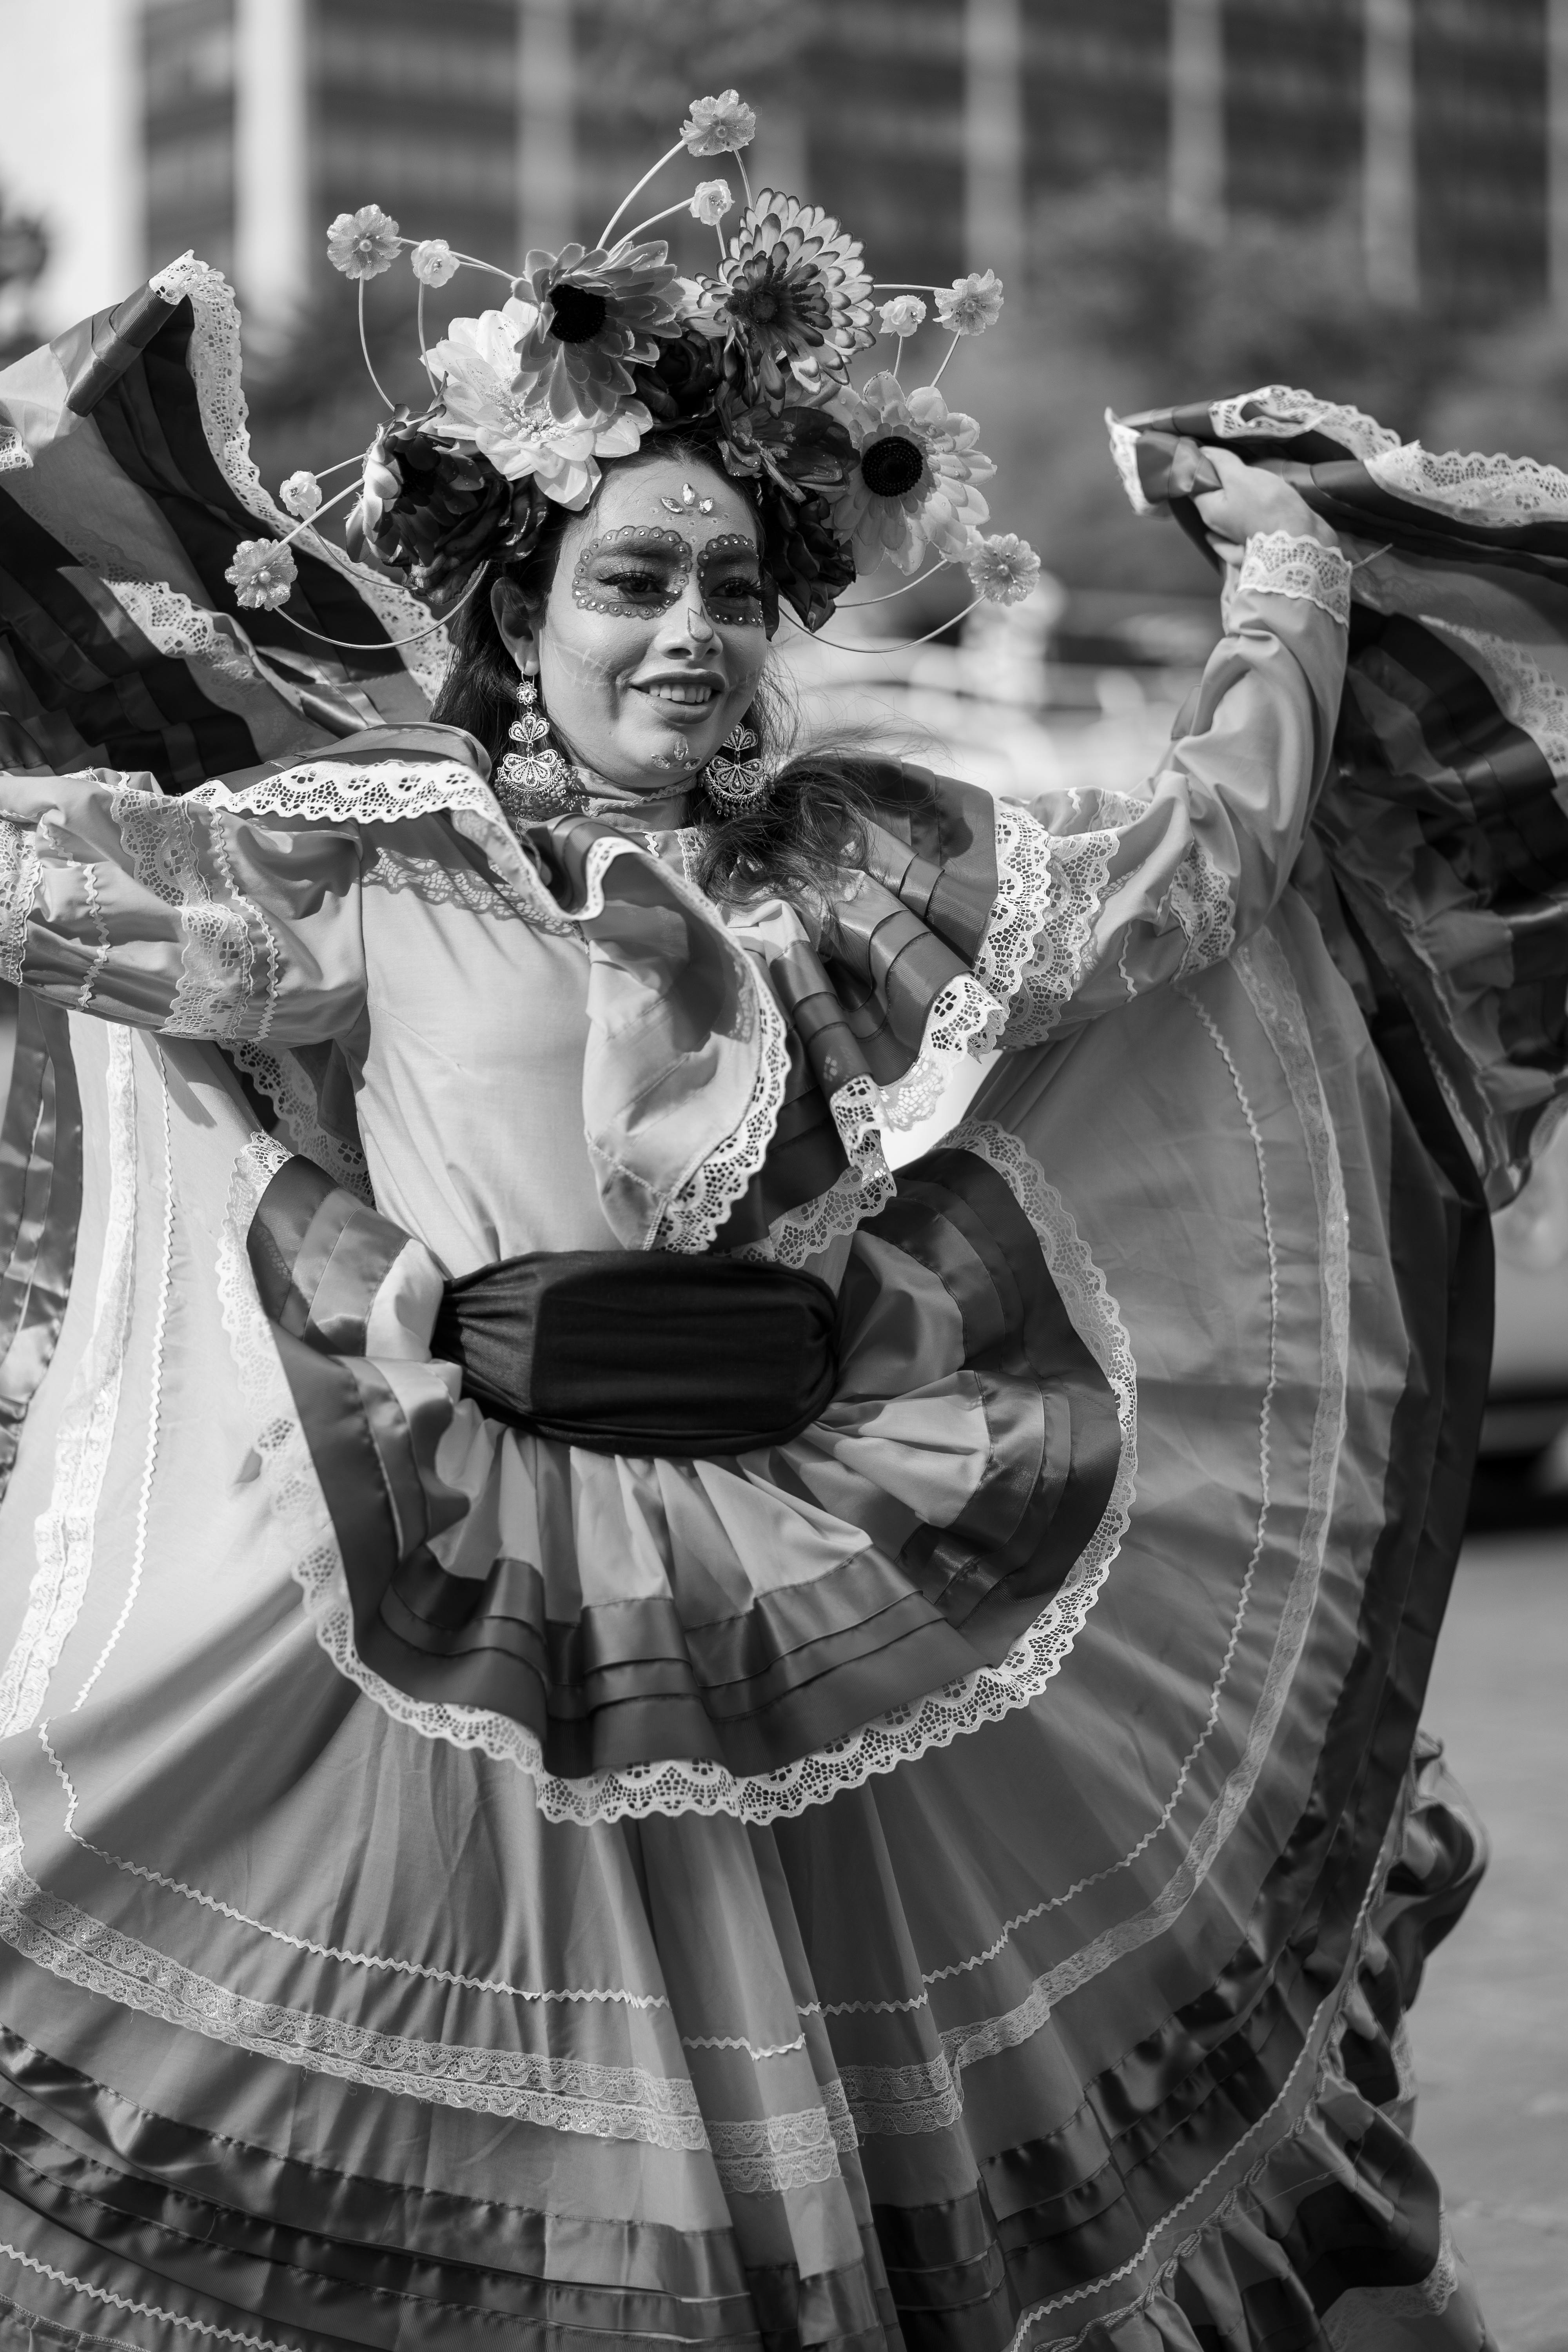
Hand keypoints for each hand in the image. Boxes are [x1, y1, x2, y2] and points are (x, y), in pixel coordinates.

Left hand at [1190, 446, 1335, 557]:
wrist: (1300, 540)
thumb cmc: (1266, 505)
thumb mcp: (1240, 477)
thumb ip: (1221, 463)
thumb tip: (1202, 453)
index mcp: (1209, 510)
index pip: (1194, 485)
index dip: (1201, 468)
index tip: (1212, 453)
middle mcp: (1217, 527)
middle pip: (1212, 497)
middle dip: (1219, 480)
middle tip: (1231, 461)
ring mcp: (1234, 537)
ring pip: (1227, 512)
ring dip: (1232, 497)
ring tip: (1244, 478)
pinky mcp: (1253, 542)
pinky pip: (1241, 528)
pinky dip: (1240, 520)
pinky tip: (1237, 518)